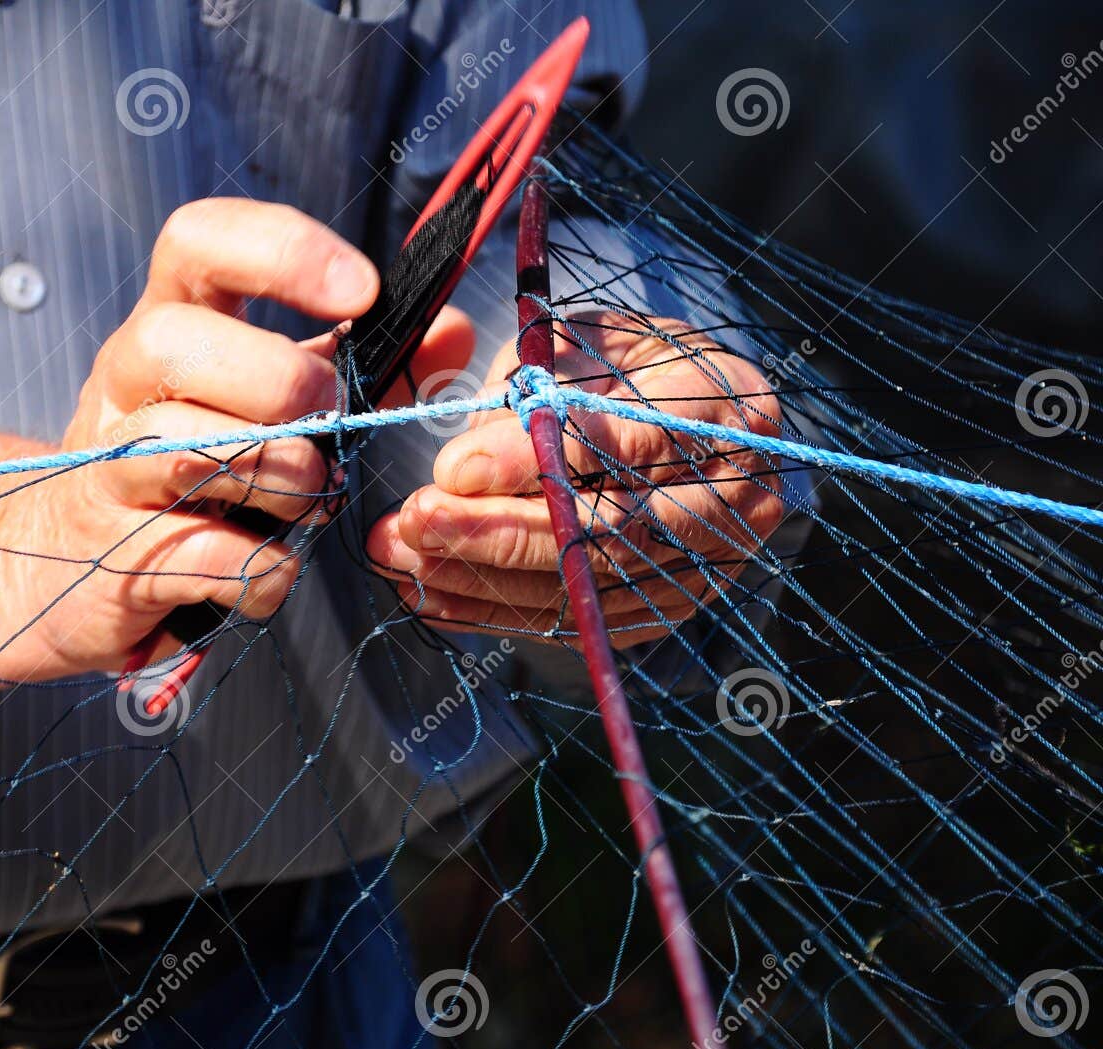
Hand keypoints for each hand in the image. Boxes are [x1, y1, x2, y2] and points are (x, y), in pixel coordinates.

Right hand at [7, 198, 383, 675]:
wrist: (58, 564)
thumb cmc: (183, 469)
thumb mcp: (258, 400)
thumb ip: (350, 367)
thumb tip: (449, 331)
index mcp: (166, 322)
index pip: (198, 242)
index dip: (284, 252)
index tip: (360, 290)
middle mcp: (122, 385)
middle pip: (174, 343)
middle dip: (280, 387)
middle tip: (326, 425)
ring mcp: (105, 472)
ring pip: (184, 451)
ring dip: (279, 481)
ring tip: (304, 500)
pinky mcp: (113, 558)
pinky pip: (201, 556)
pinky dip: (262, 570)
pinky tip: (271, 568)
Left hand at [366, 310, 786, 648]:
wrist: (707, 425)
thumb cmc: (636, 371)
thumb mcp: (592, 342)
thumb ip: (537, 387)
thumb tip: (463, 469)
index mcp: (723, 408)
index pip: (628, 443)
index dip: (534, 462)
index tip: (451, 468)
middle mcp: (733, 498)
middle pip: (608, 535)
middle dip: (495, 535)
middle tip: (411, 521)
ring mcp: (704, 567)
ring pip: (584, 591)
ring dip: (479, 580)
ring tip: (399, 556)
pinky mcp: (664, 610)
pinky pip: (573, 623)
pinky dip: (495, 611)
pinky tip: (432, 591)